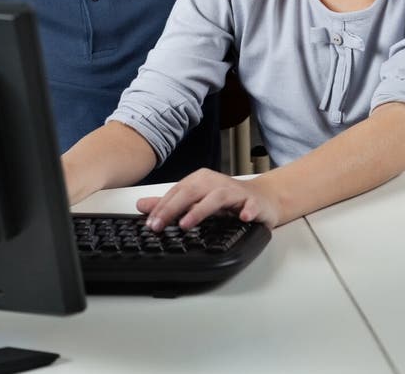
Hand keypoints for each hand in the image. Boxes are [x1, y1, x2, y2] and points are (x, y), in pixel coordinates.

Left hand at [136, 168, 280, 231]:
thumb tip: (142, 206)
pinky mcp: (253, 202)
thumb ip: (170, 204)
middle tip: (160, 225)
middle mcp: (215, 182)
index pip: (177, 192)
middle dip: (173, 209)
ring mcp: (235, 191)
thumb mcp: (197, 200)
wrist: (262, 198)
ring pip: (216, 197)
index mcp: (200, 180)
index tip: (150, 223)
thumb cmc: (228, 199)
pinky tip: (243, 218)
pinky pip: (250, 205)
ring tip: (186, 223)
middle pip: (191, 192)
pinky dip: (247, 210)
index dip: (162, 207)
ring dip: (201, 210)